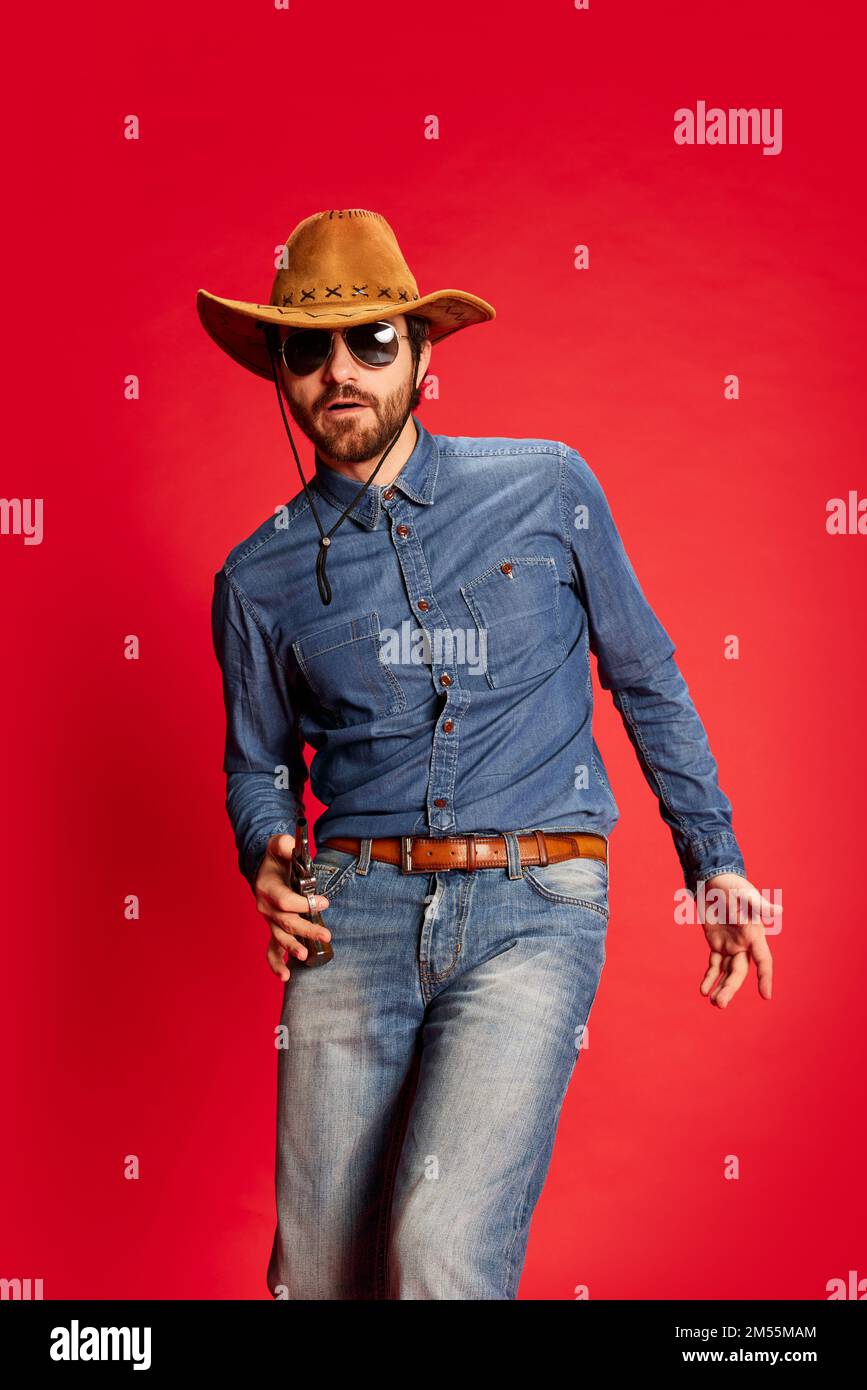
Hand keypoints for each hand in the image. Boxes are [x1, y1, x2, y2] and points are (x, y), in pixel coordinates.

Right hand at [254, 833, 330, 981]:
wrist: (265, 869)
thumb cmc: (275, 858)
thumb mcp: (278, 845)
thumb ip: (283, 845)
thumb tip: (291, 846)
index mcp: (267, 888)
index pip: (285, 901)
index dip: (304, 903)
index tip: (324, 902)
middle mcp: (266, 907)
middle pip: (286, 922)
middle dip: (306, 929)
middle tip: (326, 935)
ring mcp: (269, 921)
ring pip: (280, 938)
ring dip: (293, 948)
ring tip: (306, 956)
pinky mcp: (275, 929)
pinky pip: (272, 950)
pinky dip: (277, 964)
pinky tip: (286, 976)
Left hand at [696, 872, 779, 1007]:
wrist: (713, 881)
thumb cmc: (732, 885)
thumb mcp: (744, 894)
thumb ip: (759, 905)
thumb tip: (778, 911)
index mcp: (754, 934)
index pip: (763, 960)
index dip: (765, 977)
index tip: (765, 996)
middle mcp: (744, 943)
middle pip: (740, 972)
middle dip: (731, 988)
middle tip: (720, 1004)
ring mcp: (730, 945)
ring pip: (727, 972)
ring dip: (721, 987)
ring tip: (713, 1002)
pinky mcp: (716, 943)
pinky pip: (714, 965)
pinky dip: (709, 978)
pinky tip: (703, 991)